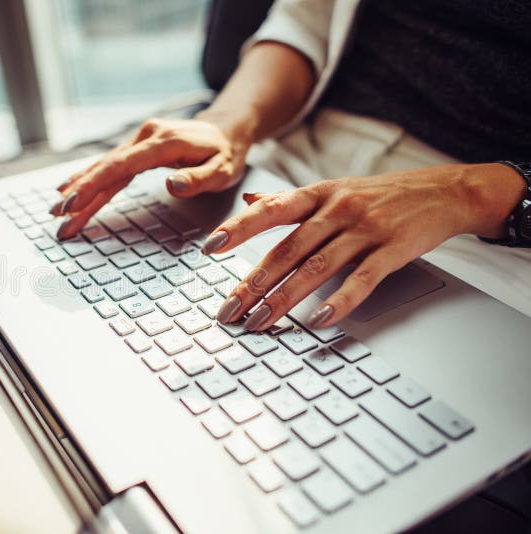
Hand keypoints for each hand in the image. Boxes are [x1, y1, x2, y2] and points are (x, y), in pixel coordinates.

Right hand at [50, 117, 250, 239]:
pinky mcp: (136, 148)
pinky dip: (89, 179)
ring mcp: (138, 141)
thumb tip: (171, 185)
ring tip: (56, 210)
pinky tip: (71, 188)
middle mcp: (145, 137)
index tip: (74, 203)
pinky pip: (109, 166)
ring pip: (103, 167)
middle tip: (58, 217)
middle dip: (79, 193)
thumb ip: (198, 179)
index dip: (95, 185)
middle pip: (105, 168)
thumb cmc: (226, 152)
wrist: (227, 128)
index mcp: (163, 143)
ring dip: (79, 188)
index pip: (121, 167)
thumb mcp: (223, 170)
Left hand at [203, 163, 526, 329]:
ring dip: (284, 298)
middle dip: (253, 282)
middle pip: (287, 249)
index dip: (238, 228)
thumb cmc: (381, 194)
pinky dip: (339, 301)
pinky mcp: (393, 250)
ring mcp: (365, 230)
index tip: (210, 247)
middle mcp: (337, 210)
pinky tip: (319, 321)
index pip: (270, 211)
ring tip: (260, 322)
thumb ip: (289, 199)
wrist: (443, 191)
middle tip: (229, 309)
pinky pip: (362, 279)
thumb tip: (250, 202)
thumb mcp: (332, 189)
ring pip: (316, 267)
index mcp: (318, 195)